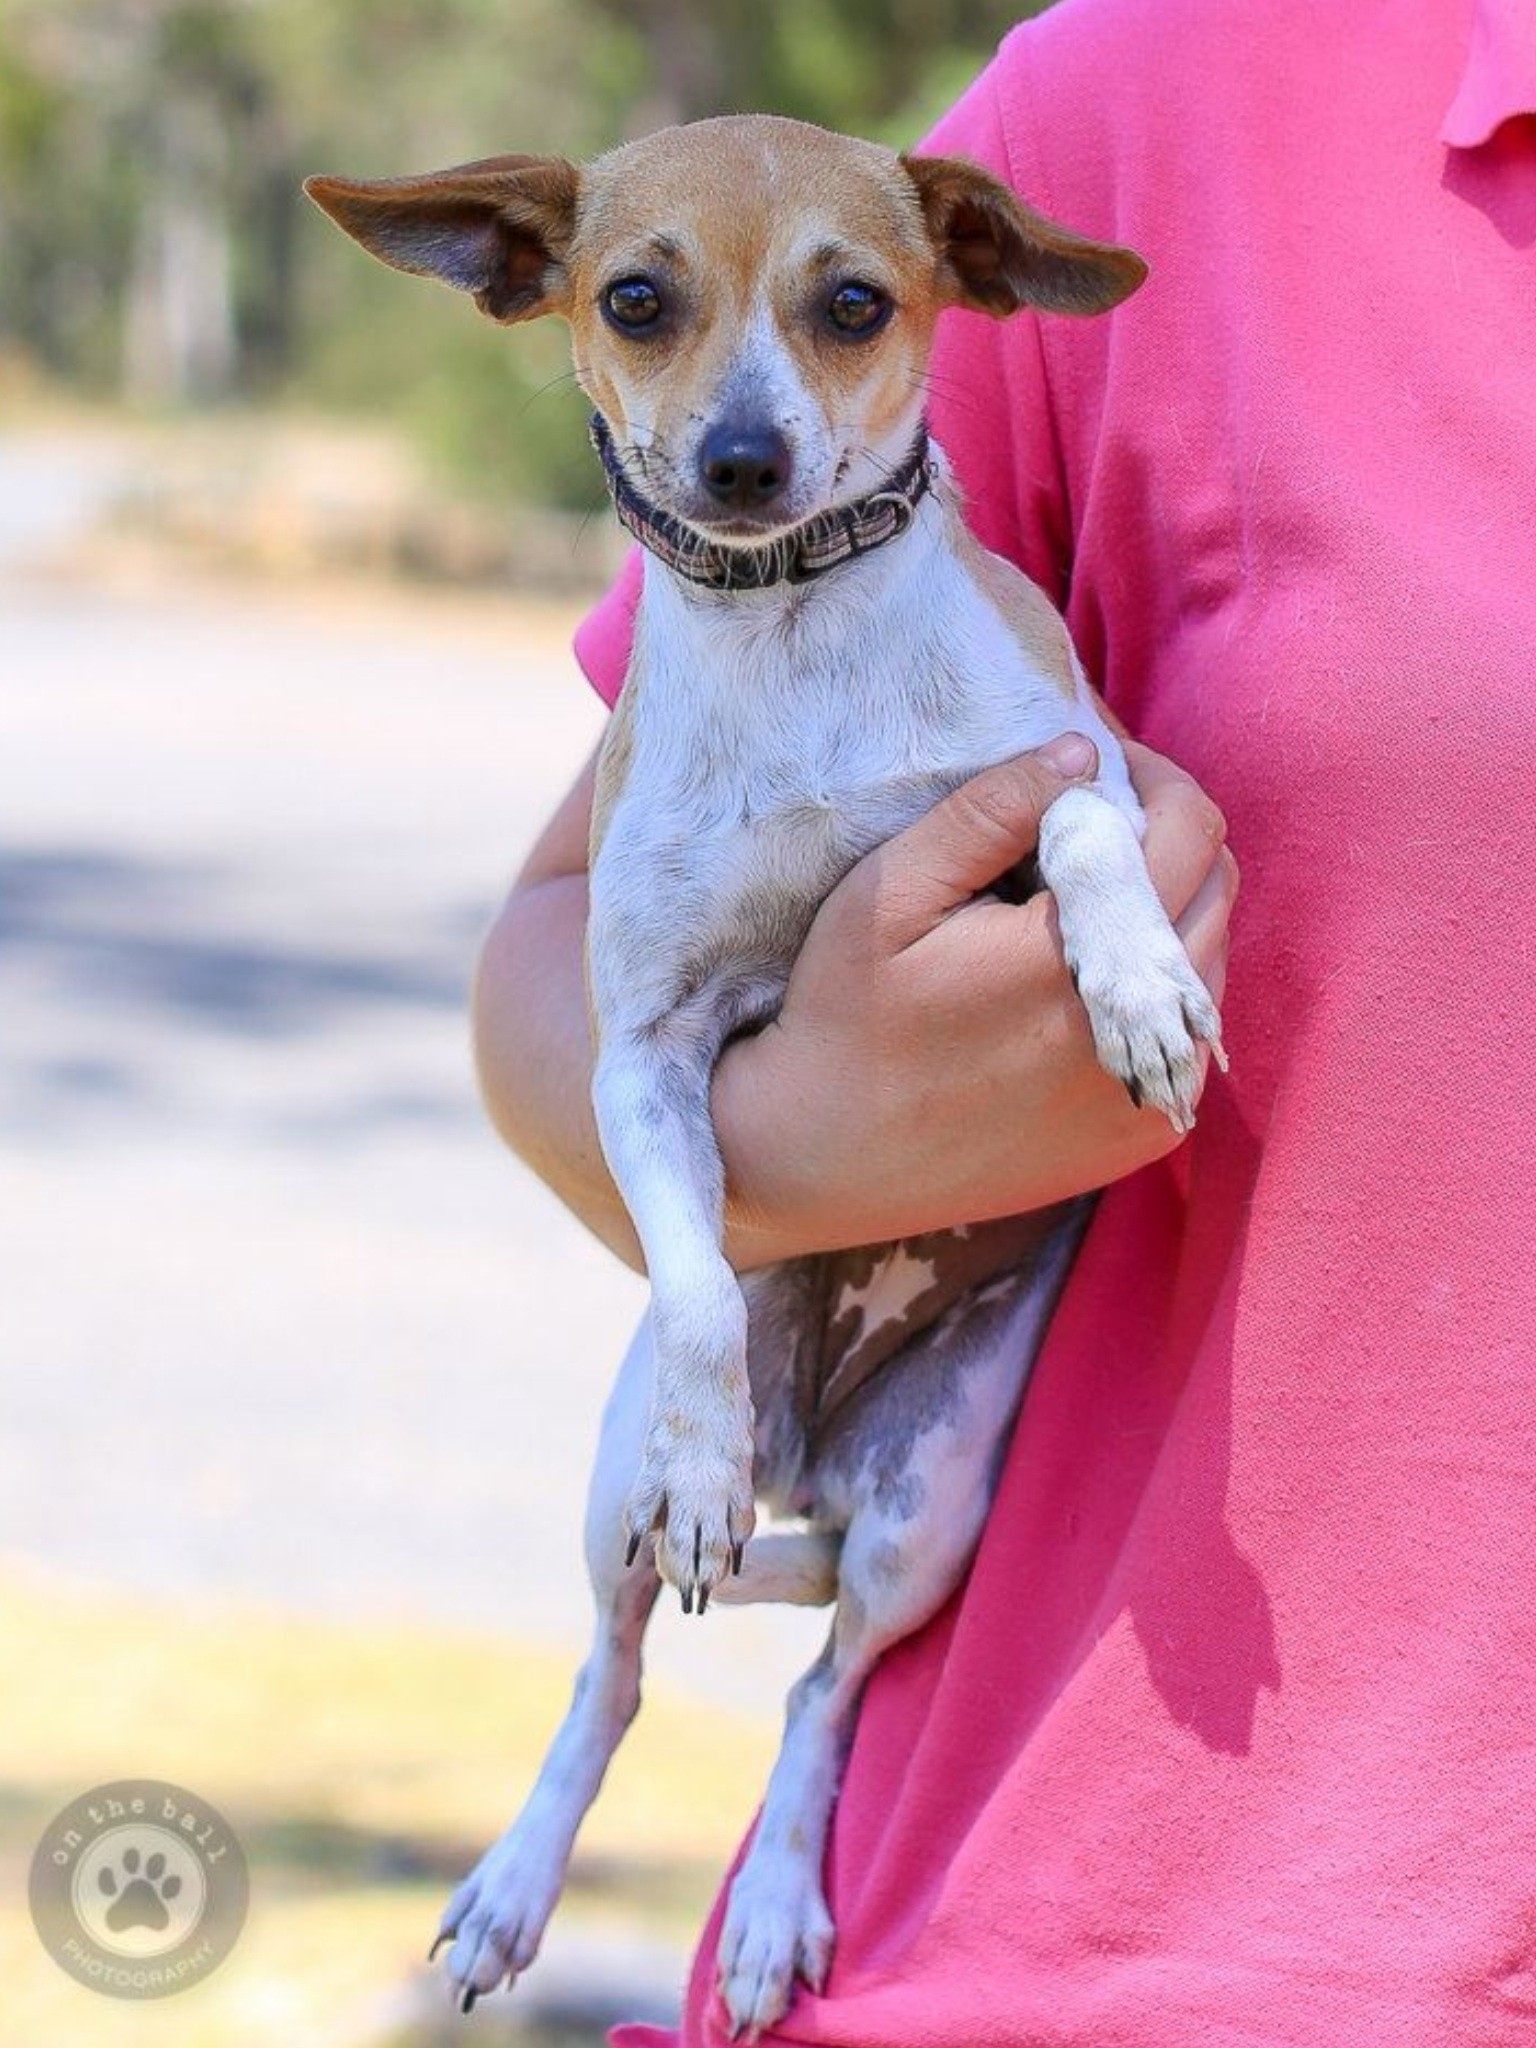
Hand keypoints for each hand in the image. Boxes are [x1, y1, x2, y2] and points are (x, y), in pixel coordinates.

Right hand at [712, 736, 1236, 1268]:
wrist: (824, 1157)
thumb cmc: (847, 1014)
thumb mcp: (893, 891)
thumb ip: (989, 811)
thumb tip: (1081, 753)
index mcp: (1077, 961)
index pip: (1188, 835)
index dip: (1151, 778)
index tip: (1095, 763)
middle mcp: (1135, 1035)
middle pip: (1215, 893)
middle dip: (1167, 838)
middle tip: (1089, 821)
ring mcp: (1146, 1097)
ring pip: (1210, 963)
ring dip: (1165, 913)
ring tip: (1079, 903)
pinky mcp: (1137, 1139)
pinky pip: (1184, 1037)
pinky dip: (1153, 990)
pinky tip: (1078, 981)